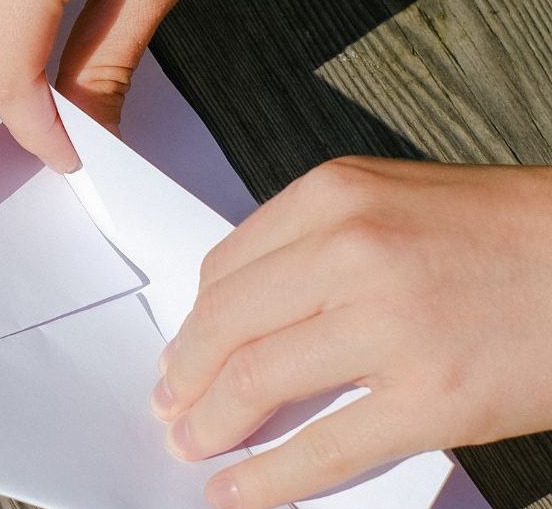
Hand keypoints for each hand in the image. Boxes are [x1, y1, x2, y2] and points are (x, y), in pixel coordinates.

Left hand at [152, 157, 551, 507]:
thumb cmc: (507, 233)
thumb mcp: (395, 202)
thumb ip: (319, 243)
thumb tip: (246, 313)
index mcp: (333, 197)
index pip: (224, 269)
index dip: (192, 323)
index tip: (179, 354)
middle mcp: (351, 252)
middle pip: (225, 325)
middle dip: (185, 376)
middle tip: (169, 406)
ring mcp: (391, 327)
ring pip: (256, 382)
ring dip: (211, 423)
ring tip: (193, 444)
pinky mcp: (433, 398)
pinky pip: (325, 448)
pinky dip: (268, 479)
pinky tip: (238, 492)